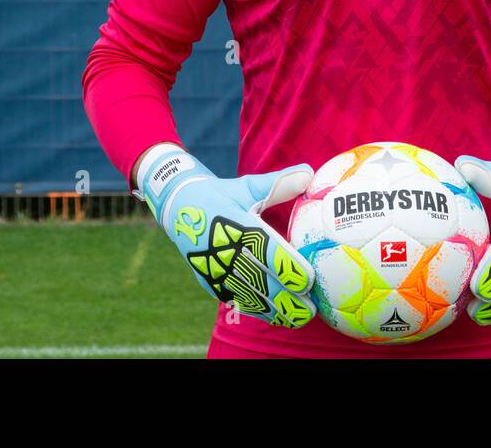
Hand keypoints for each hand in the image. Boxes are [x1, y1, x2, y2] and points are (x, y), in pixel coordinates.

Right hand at [135, 143, 316, 327]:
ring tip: (302, 316)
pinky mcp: (211, 282)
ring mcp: (215, 270)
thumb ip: (279, 183)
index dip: (286, 267)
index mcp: (235, 225)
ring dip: (275, 309)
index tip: (308, 279)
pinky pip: (237, 300)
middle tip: (312, 306)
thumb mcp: (247, 186)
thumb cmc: (220, 194)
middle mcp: (224, 251)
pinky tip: (280, 316)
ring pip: (249, 296)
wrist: (178, 208)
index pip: (265, 250)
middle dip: (287, 297)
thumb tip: (309, 173)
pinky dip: (259, 310)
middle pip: (259, 281)